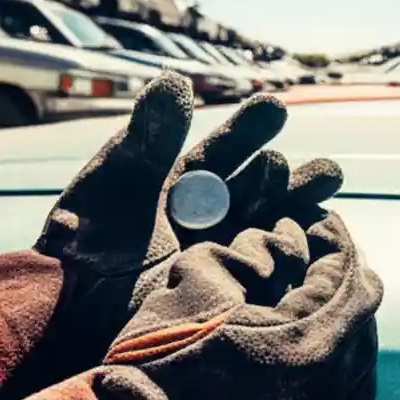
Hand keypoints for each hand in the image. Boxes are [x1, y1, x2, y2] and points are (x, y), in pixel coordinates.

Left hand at [0, 72, 340, 399]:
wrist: (72, 320)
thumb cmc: (84, 248)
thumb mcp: (114, 183)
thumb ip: (148, 137)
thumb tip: (177, 78)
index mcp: (171, 190)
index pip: (217, 154)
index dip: (246, 130)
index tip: (274, 107)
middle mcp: (199, 221)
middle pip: (252, 190)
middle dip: (281, 176)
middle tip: (307, 166)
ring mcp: (215, 259)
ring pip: (267, 226)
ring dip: (298, 206)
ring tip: (328, 188)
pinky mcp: (226, 296)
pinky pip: (268, 269)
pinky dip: (296, 250)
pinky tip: (322, 236)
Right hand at [0, 211, 381, 399]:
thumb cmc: (154, 360)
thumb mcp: (197, 280)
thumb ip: (254, 248)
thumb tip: (289, 237)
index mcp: (306, 343)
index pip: (346, 277)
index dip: (335, 242)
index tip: (321, 226)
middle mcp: (329, 393)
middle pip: (363, 319)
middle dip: (343, 282)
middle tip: (318, 260)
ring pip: (361, 364)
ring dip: (344, 328)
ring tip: (315, 304)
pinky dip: (339, 374)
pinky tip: (315, 357)